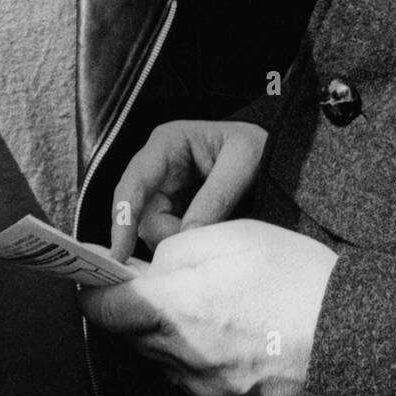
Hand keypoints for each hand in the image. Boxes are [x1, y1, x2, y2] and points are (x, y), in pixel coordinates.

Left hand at [81, 219, 337, 395]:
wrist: (353, 335)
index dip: (94, 287)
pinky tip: (234, 336)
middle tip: (177, 279)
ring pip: (162, 356)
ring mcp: (202, 388)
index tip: (95, 274)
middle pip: (133, 331)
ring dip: (172, 332)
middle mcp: (183, 355)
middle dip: (144, 305)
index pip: (103, 307)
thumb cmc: (298, 277)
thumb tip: (148, 269)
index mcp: (180, 306)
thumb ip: (178, 249)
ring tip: (219, 306)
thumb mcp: (236, 235)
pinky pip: (190, 381)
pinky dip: (199, 359)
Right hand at [108, 120, 267, 260]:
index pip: (134, 183)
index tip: (119, 253)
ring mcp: (163, 188)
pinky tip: (203, 237)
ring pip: (152, 228)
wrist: (276, 152)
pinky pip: (167, 232)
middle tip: (199, 242)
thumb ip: (215, 198)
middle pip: (140, 213)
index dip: (122, 218)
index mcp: (167, 143)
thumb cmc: (257, 146)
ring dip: (176, 239)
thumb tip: (186, 236)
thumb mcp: (243, 163)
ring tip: (212, 231)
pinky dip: (183, 241)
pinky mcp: (174, 207)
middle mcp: (157, 166)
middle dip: (166, 233)